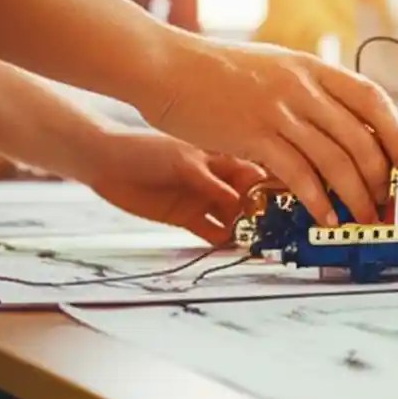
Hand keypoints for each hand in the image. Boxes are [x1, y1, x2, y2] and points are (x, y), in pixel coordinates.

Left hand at [82, 132, 266, 245]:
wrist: (106, 163)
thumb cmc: (147, 150)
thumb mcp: (184, 162)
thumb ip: (212, 183)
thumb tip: (242, 202)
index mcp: (223, 157)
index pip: (257, 173)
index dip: (273, 187)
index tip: (291, 203)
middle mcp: (219, 179)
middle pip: (250, 199)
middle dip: (265, 213)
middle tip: (281, 230)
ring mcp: (204, 199)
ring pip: (234, 217)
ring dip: (248, 229)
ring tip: (262, 242)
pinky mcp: (187, 217)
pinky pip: (212, 232)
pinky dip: (224, 241)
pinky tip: (236, 248)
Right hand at [136, 39, 397, 227]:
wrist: (166, 65)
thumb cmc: (215, 71)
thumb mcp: (274, 68)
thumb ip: (306, 92)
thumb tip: (339, 124)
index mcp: (312, 68)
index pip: (373, 98)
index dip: (397, 131)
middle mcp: (303, 87)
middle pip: (361, 136)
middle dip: (380, 175)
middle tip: (385, 199)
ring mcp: (280, 110)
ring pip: (335, 158)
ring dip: (354, 195)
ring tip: (362, 216)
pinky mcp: (254, 134)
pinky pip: (298, 173)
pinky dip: (316, 199)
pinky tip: (323, 215)